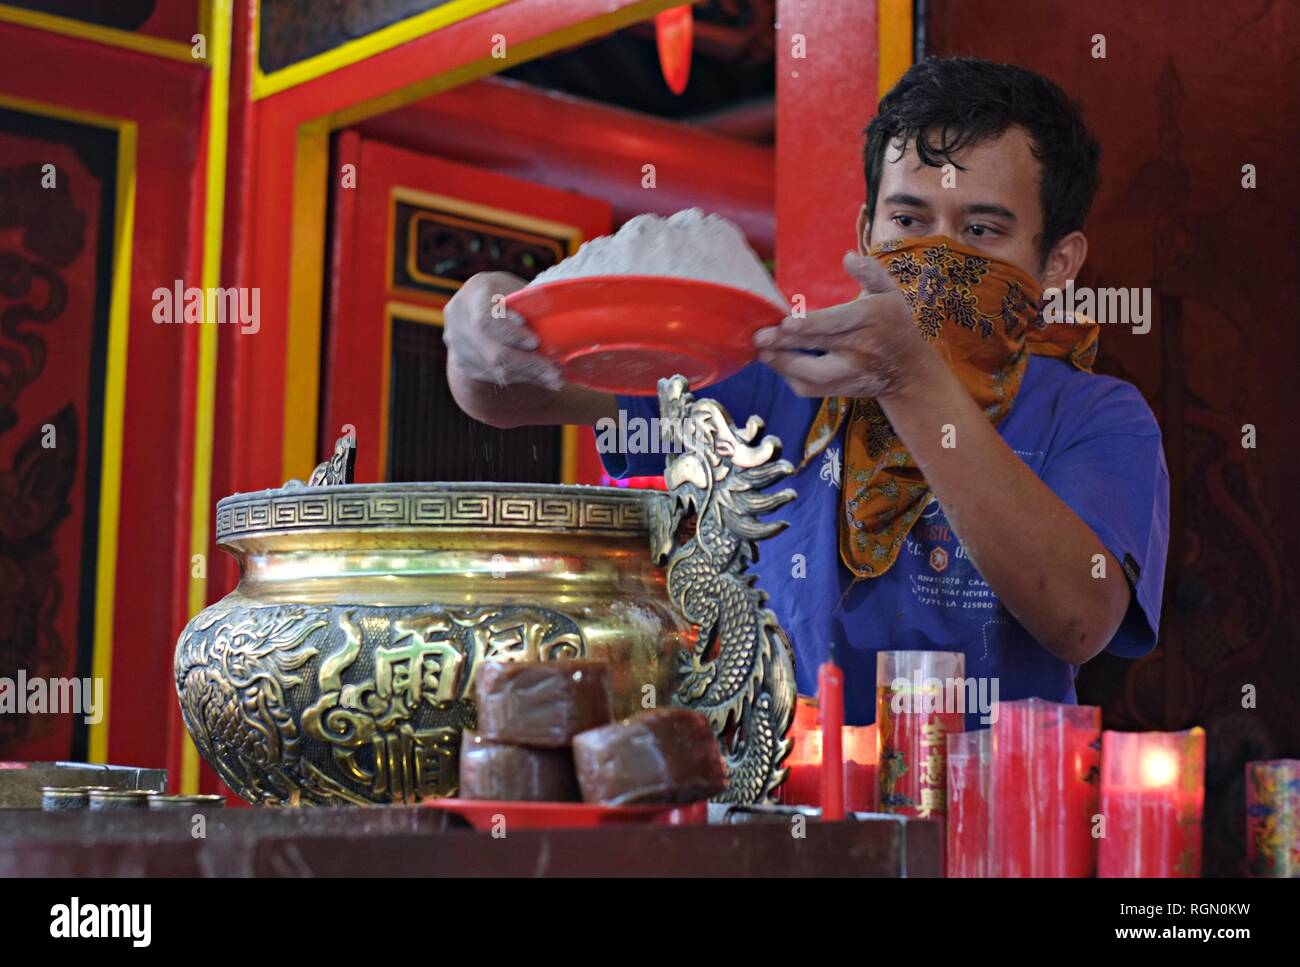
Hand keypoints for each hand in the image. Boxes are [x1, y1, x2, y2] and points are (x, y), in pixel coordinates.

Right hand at [443, 271, 563, 390]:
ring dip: (529, 375)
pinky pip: (493, 376)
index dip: (511, 333)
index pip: (487, 318)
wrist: (481, 312)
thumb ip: (535, 305)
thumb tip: (566, 321)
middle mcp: (459, 318)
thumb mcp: (521, 293)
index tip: (535, 342)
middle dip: (529, 364)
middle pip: (493, 351)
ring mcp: (457, 343)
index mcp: (475, 291)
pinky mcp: (462, 364)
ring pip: (495, 368)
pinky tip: (540, 378)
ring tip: (555, 379)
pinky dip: (521, 378)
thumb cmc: (511, 299)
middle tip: (556, 374)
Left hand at [753, 252, 933, 399]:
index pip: (837, 322)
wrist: (908, 370)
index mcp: (871, 318)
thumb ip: (870, 272)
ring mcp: (851, 372)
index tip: (785, 323)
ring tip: (761, 353)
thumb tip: (847, 256)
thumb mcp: (889, 293)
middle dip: (786, 343)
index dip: (811, 324)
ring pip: (814, 374)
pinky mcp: (842, 389)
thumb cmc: (893, 322)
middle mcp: (862, 348)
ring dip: (784, 365)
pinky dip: (790, 377)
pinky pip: (812, 389)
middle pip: (819, 346)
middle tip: (759, 337)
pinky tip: (775, 362)